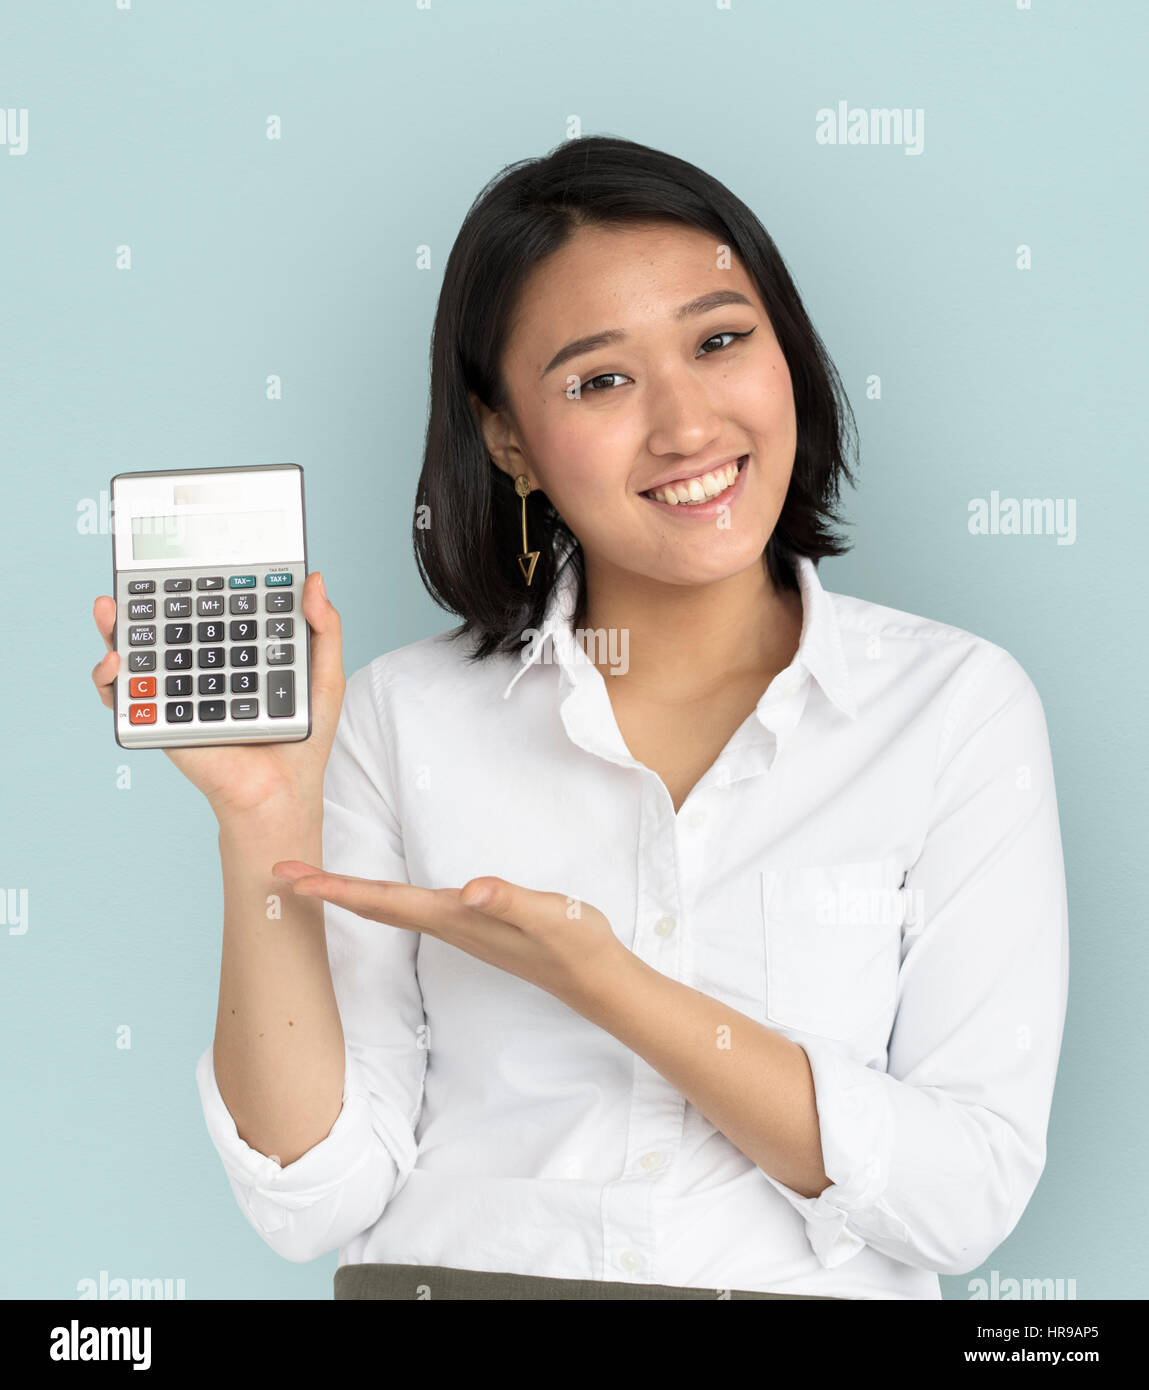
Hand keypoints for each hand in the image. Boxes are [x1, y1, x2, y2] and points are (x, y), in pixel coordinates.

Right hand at [89, 572, 344, 824]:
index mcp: (239, 652)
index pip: (215, 609)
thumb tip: (316, 581)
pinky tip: (117, 661)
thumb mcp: (324, 677)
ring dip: (115, 628)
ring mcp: (181, 692)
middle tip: (138, 577)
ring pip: (139, 655)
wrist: (282, 793)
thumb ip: (325, 630)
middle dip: (145, 599)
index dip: (199, 581)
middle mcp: (205, 668)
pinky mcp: (162, 719)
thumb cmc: (304, 741)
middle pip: (169, 625)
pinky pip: (126, 698)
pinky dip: (111, 679)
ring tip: (109, 607)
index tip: (191, 556)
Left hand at [270, 862, 627, 1009]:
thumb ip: (510, 902)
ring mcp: (456, 929)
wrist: (595, 980)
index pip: (384, 901)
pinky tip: (374, 895)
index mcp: (456, 918)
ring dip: (347, 894)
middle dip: (325, 889)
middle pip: (374, 906)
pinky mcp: (469, 927)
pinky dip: (378, 899)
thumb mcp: (550, 916)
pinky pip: (408, 911)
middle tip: (280, 871)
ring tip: (313, 880)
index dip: (337, 888)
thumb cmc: (575, 945)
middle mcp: (448, 925)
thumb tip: (470, 890)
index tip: (294, 878)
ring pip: (388, 909)